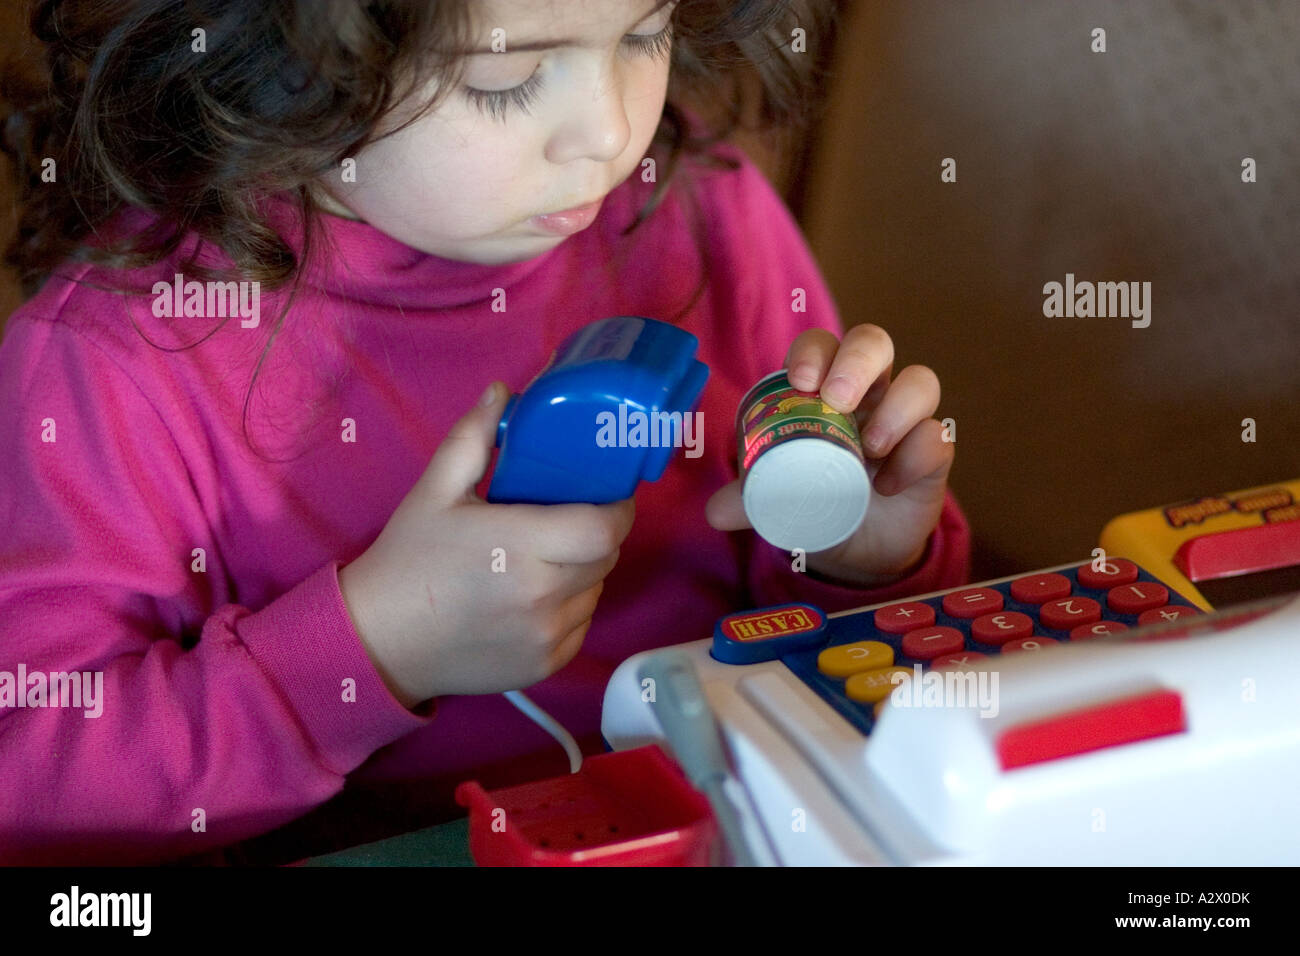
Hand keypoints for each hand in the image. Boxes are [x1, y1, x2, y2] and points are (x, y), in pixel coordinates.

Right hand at [339, 382, 633, 706]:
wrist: (381, 641)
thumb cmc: (409, 561)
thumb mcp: (434, 491)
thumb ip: (473, 438)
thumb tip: (502, 392)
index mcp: (521, 547)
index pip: (604, 528)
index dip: (616, 508)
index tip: (605, 493)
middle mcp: (542, 596)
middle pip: (606, 556)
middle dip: (596, 533)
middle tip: (566, 520)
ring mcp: (547, 635)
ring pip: (597, 591)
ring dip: (583, 571)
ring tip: (546, 559)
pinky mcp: (547, 664)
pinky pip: (582, 624)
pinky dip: (570, 606)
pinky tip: (534, 596)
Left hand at [706, 325, 953, 586]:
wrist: (858, 548)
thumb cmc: (818, 500)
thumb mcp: (781, 499)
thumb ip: (751, 499)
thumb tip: (715, 511)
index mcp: (824, 390)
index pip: (822, 346)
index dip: (813, 352)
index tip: (800, 381)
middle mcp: (869, 393)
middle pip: (874, 343)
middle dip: (856, 362)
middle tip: (838, 399)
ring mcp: (906, 420)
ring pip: (920, 382)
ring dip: (896, 408)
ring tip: (870, 447)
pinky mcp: (933, 455)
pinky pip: (938, 437)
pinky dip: (915, 456)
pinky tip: (887, 485)